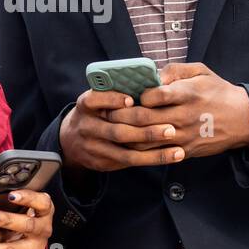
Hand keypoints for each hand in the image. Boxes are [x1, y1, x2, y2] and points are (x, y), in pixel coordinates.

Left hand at [0, 189, 54, 248]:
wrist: (28, 247)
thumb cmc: (18, 218)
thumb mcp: (17, 206)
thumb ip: (2, 196)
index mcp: (43, 210)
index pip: (42, 202)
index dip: (28, 198)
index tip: (11, 195)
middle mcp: (43, 228)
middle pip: (28, 224)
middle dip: (6, 220)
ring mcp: (35, 247)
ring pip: (14, 248)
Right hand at [58, 86, 184, 172]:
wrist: (71, 140)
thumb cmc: (97, 112)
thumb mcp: (98, 99)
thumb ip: (116, 93)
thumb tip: (151, 85)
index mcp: (86, 105)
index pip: (95, 100)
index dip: (113, 99)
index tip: (132, 100)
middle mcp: (87, 126)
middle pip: (117, 131)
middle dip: (145, 131)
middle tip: (170, 129)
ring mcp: (93, 147)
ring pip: (125, 153)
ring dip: (153, 153)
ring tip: (177, 150)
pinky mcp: (100, 163)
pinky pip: (128, 163)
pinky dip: (150, 160)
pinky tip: (168, 157)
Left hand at [102, 62, 248, 160]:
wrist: (243, 120)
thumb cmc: (219, 91)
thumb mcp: (201, 71)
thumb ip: (175, 70)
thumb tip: (152, 74)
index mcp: (188, 93)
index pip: (155, 95)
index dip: (138, 95)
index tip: (128, 94)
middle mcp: (185, 116)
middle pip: (145, 119)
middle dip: (122, 116)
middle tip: (107, 112)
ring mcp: (185, 136)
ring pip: (147, 139)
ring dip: (127, 135)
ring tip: (112, 128)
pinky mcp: (186, 150)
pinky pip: (158, 153)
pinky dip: (140, 150)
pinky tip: (129, 143)